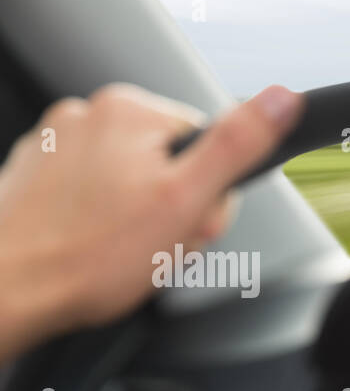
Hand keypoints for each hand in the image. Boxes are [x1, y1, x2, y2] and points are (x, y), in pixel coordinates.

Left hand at [0, 83, 301, 362]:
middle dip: (172, 209)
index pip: (206, 146)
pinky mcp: (37, 174)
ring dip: (138, 219)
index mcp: (129, 111)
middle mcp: (87, 115)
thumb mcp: (187, 203)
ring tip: (120, 249)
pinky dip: (100, 222)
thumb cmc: (90, 258)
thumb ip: (238, 146)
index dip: (208, 195)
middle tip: (154, 244)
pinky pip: (93, 195)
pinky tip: (94, 246)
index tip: (186, 221)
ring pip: (131, 181)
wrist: (11, 289)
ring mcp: (56, 144)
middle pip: (168, 163)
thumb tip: (282, 100)